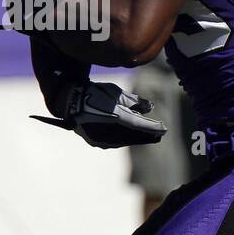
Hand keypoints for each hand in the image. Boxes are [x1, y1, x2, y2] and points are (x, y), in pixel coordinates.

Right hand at [31, 81, 166, 148]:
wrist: (69, 100)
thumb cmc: (95, 92)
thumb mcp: (116, 92)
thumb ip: (135, 101)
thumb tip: (150, 107)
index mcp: (116, 117)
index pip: (139, 125)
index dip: (153, 127)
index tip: (164, 129)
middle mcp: (109, 131)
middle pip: (133, 135)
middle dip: (147, 135)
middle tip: (159, 134)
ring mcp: (101, 138)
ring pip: (125, 141)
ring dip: (137, 138)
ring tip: (149, 137)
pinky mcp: (95, 141)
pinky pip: (114, 142)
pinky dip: (125, 139)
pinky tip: (132, 138)